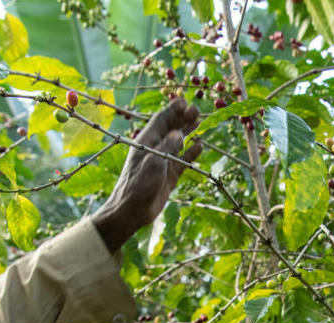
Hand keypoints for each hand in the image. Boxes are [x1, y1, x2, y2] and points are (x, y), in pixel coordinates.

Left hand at [92, 100, 202, 252]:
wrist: (132, 211)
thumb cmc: (137, 185)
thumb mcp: (152, 163)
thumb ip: (166, 147)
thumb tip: (179, 132)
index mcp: (146, 141)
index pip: (160, 120)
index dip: (172, 110)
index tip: (184, 101)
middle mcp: (154, 149)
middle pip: (171, 129)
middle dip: (183, 119)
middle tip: (197, 110)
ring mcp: (163, 161)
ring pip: (178, 143)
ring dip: (189, 133)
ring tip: (201, 123)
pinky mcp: (169, 175)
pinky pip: (182, 160)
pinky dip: (191, 153)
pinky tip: (200, 146)